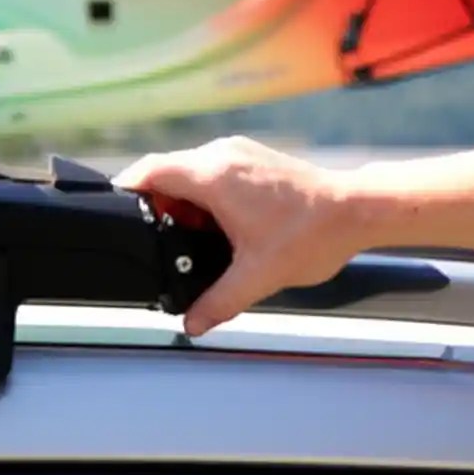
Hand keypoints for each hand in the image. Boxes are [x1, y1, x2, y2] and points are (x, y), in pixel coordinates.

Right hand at [112, 136, 364, 336]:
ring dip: (182, 203)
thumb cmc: (313, 233)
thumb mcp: (259, 276)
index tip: (115, 213)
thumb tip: (192, 322)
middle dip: (157, 207)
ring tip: (190, 239)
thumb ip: (219, 301)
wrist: (358, 210)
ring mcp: (238, 153)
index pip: (150, 171)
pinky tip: (217, 228)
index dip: (126, 190)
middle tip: (158, 242)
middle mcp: (221, 155)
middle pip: (166, 173)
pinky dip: (203, 196)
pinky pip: (210, 171)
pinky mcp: (251, 158)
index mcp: (213, 175)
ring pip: (189, 172)